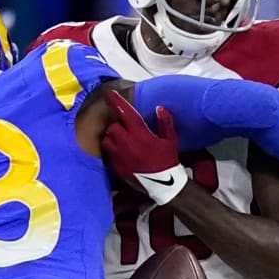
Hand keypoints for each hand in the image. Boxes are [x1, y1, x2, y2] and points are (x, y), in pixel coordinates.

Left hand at [100, 90, 186, 204]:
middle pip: (113, 127)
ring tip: (122, 142)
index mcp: (140, 134)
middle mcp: (127, 143)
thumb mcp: (170, 140)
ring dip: (112, 139)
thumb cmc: (167, 160)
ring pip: (107, 140)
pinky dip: (111, 151)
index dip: (116, 101)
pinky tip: (121, 154)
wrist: (163, 185)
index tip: (110, 93)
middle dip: (118, 126)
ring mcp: (119, 156)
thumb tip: (159, 108)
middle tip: (127, 130)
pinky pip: (107, 154)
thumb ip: (165, 122)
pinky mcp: (116, 167)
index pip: (125, 113)